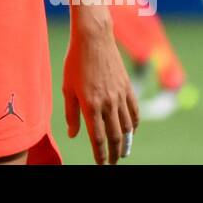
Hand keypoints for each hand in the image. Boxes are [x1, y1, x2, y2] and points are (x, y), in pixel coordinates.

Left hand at [63, 18, 138, 163]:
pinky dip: (134, 125)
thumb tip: (73, 135)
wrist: (94, 38)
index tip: (100, 164)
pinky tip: (131, 131)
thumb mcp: (67, 87)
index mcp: (90, 104)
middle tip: (112, 162)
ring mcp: (120, 95)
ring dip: (125, 142)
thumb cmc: (75, 61)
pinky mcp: (127, 87)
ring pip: (127, 127)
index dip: (100, 154)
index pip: (97, 138)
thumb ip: (71, 113)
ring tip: (122, 152)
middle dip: (114, 153)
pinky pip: (134, 111)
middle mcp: (107, 103)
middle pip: (114, 136)